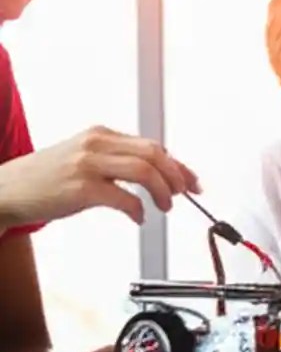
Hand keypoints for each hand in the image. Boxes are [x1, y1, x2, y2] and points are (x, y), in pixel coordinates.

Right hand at [0, 125, 200, 228]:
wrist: (5, 190)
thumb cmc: (46, 179)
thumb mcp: (84, 158)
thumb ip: (116, 161)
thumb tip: (158, 174)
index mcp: (100, 134)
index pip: (152, 145)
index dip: (178, 165)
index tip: (192, 181)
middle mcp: (96, 144)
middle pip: (155, 154)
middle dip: (177, 176)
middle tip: (183, 195)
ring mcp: (88, 164)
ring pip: (145, 171)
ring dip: (163, 192)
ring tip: (164, 207)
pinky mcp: (81, 188)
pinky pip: (124, 198)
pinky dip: (138, 209)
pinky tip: (138, 217)